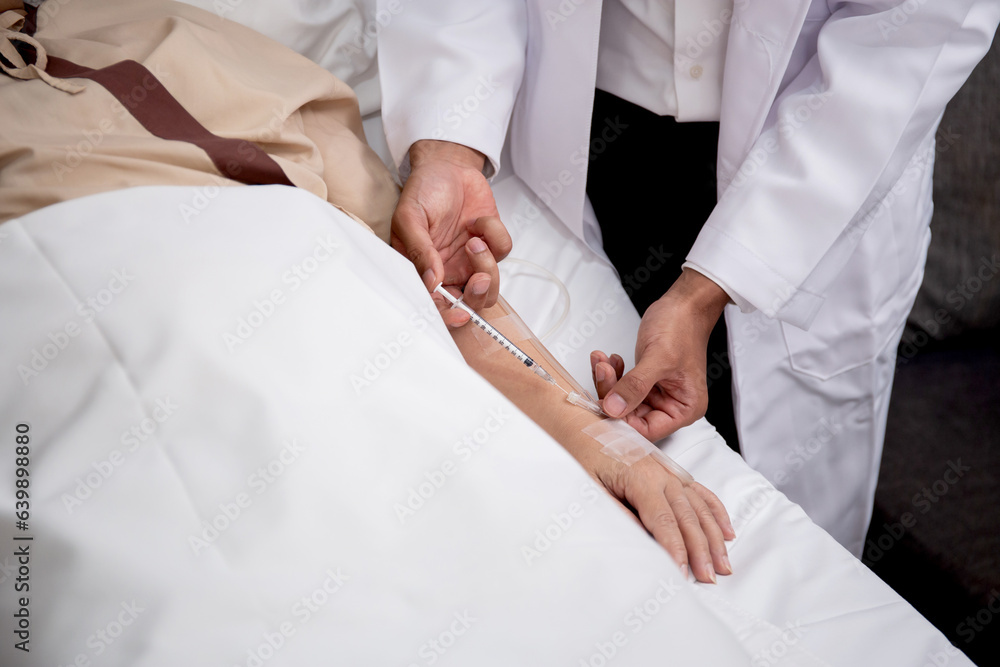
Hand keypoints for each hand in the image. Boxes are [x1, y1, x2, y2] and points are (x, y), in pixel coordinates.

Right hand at [391, 140, 511, 325]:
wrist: (447, 165)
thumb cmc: (423, 190)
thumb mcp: (410, 216)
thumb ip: (418, 250)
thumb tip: (430, 282)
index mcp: (423, 271)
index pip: (435, 306)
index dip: (448, 316)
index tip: (459, 314)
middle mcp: (447, 271)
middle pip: (469, 304)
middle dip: (477, 297)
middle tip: (478, 279)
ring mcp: (470, 260)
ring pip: (490, 286)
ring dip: (487, 266)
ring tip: (473, 241)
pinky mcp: (491, 244)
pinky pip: (502, 252)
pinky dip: (494, 235)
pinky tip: (477, 221)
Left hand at [562, 415, 734, 582]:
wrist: (582, 428)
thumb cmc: (582, 455)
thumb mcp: (590, 486)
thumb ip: (615, 512)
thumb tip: (637, 539)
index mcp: (641, 477)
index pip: (663, 521)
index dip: (675, 549)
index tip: (682, 572)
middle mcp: (661, 474)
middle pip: (687, 518)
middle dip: (701, 550)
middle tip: (708, 578)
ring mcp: (669, 472)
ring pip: (699, 508)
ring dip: (714, 537)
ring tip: (723, 564)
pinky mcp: (671, 472)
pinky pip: (700, 492)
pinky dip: (715, 512)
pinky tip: (726, 531)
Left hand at [592, 269, 729, 440]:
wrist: (683, 304)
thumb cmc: (682, 326)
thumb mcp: (658, 358)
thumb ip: (635, 386)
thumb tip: (613, 409)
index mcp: (684, 408)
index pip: (647, 430)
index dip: (622, 420)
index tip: (604, 403)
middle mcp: (671, 405)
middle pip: (631, 416)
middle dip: (611, 395)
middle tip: (602, 372)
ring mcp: (657, 393)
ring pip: (622, 401)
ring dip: (608, 382)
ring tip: (603, 362)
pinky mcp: (644, 381)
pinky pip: (621, 386)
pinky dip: (612, 374)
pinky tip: (609, 360)